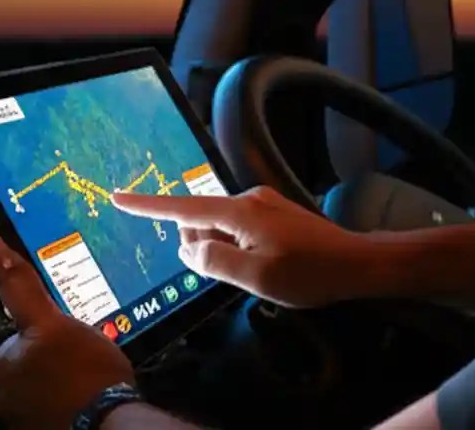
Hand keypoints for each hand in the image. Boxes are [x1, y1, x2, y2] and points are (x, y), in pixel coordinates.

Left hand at [0, 241, 134, 429]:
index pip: (15, 342)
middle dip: (45, 362)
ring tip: (87, 378)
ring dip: (55, 384)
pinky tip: (85, 399)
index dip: (39, 336)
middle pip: (24, 368)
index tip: (63, 340)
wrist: (110, 421)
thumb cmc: (85, 371)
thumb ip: (22, 290)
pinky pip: (51, 413)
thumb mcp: (54, 321)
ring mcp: (23, 420)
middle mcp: (3, 396)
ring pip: (38, 391)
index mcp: (3, 365)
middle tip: (79, 355)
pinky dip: (64, 406)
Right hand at [111, 186, 375, 307]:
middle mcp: (249, 200)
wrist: (357, 263)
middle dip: (201, 246)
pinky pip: (240, 229)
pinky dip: (238, 248)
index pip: (182, 207)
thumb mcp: (254, 276)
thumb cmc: (307, 273)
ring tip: (259, 273)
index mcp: (239, 211)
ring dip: (224, 251)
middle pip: (202, 220)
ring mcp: (265, 205)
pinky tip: (264, 266)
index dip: (147, 206)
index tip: (117, 197)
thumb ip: (213, 260)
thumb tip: (187, 246)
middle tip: (238, 274)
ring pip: (222, 227)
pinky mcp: (276, 214)